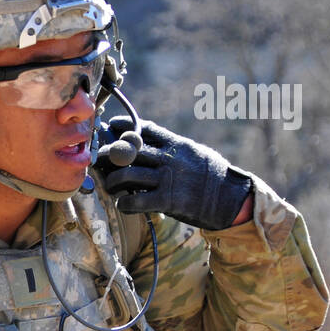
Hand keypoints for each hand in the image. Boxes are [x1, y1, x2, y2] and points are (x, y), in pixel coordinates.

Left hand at [95, 117, 252, 230]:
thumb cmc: (211, 175)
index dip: (123, 126)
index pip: (143, 129)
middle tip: (99, 161)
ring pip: (126, 175)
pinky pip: (135, 200)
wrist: (230, 198)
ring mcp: (167, 179)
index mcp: (175, 144)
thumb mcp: (193, 152)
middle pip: (128, 150)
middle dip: (108, 155)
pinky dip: (124, 203)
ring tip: (111, 187)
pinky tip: (123, 204)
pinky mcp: (168, 200)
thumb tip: (148, 141)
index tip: (111, 127)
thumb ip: (171, 147)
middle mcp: (169, 158)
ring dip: (113, 182)